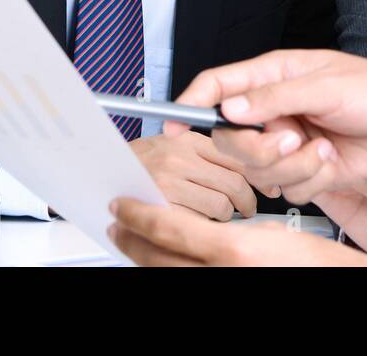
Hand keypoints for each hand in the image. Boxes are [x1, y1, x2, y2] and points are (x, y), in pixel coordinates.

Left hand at [108, 198, 366, 266]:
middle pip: (156, 258)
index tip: (123, 204)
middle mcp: (219, 277)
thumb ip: (227, 228)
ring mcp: (220, 289)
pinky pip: (184, 282)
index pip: (168, 229)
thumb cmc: (317, 260)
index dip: (138, 214)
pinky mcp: (225, 296)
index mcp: (232, 250)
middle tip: (119, 222)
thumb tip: (194, 223)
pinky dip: (169, 269)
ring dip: (144, 256)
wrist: (334, 281)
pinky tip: (167, 261)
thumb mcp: (271, 229)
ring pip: (165, 275)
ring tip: (135, 241)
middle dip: (131, 238)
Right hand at [130, 132, 257, 219]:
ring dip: (227, 215)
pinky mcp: (162, 206)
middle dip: (247, 200)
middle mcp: (180, 159)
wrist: (99, 173)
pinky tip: (202, 222)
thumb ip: (205, 153)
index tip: (266, 185)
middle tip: (248, 207)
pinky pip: (200, 221)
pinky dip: (206, 225)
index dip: (257, 174)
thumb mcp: (173, 146)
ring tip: (223, 216)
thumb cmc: (138, 162)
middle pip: (235, 181)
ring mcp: (170, 183)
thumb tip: (247, 164)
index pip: (236, 155)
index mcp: (188, 141)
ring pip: (222, 205)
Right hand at [166, 49, 366, 204]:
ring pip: (259, 170)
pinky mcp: (308, 169)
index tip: (176, 127)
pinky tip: (334, 161)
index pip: (218, 86)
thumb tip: (229, 108)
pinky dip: (311, 180)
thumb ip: (274, 97)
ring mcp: (291, 141)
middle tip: (291, 139)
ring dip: (293, 166)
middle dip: (259, 148)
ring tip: (324, 148)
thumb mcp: (325, 86)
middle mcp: (277, 109)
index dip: (191, 104)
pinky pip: (288, 189)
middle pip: (231, 139)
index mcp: (275, 76)